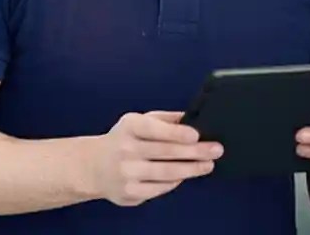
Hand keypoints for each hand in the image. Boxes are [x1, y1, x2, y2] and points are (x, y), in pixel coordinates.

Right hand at [87, 111, 222, 206]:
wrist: (93, 166)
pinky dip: (175, 181)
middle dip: (194, 152)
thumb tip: (193, 117)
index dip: (175, 132)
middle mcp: (125, 148)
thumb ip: (164, 119)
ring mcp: (127, 172)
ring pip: (166, 172)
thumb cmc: (123, 140)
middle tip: (216, 150)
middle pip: (165, 151)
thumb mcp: (137, 121)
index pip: (153, 128)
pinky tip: (185, 175)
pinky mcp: (130, 192)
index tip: (196, 135)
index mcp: (129, 126)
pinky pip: (160, 188)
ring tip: (208, 165)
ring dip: (191, 169)